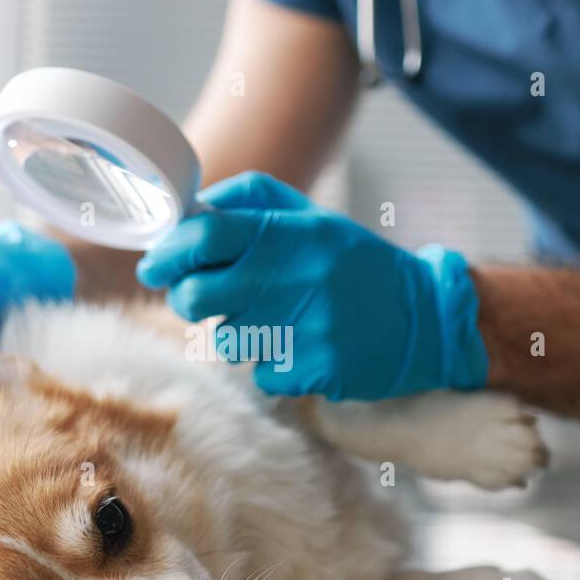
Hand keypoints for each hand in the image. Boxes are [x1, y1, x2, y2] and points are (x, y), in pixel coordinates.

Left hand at [136, 171, 486, 399]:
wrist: (425, 319)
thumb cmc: (356, 266)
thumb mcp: (314, 221)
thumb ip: (252, 206)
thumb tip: (190, 211)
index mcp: (293, 234)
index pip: (207, 236)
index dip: (169, 253)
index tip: (155, 264)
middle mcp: (296, 276)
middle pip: (197, 297)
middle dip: (188, 299)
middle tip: (204, 298)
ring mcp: (304, 327)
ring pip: (226, 340)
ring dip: (240, 333)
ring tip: (280, 320)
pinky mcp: (314, 369)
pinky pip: (260, 373)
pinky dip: (274, 365)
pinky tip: (306, 348)